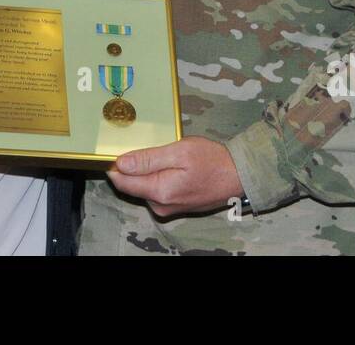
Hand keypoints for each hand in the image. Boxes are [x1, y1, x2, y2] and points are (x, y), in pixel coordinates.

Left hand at [106, 136, 243, 217]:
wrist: (238, 176)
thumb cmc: (212, 160)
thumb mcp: (180, 151)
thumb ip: (148, 159)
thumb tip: (120, 164)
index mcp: (159, 191)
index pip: (122, 181)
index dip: (115, 164)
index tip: (117, 148)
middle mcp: (159, 205)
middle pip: (131, 185)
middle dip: (133, 166)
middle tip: (149, 145)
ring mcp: (167, 208)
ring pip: (144, 186)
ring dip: (147, 170)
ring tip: (165, 153)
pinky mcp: (174, 206)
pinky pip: (156, 190)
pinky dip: (158, 176)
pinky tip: (172, 165)